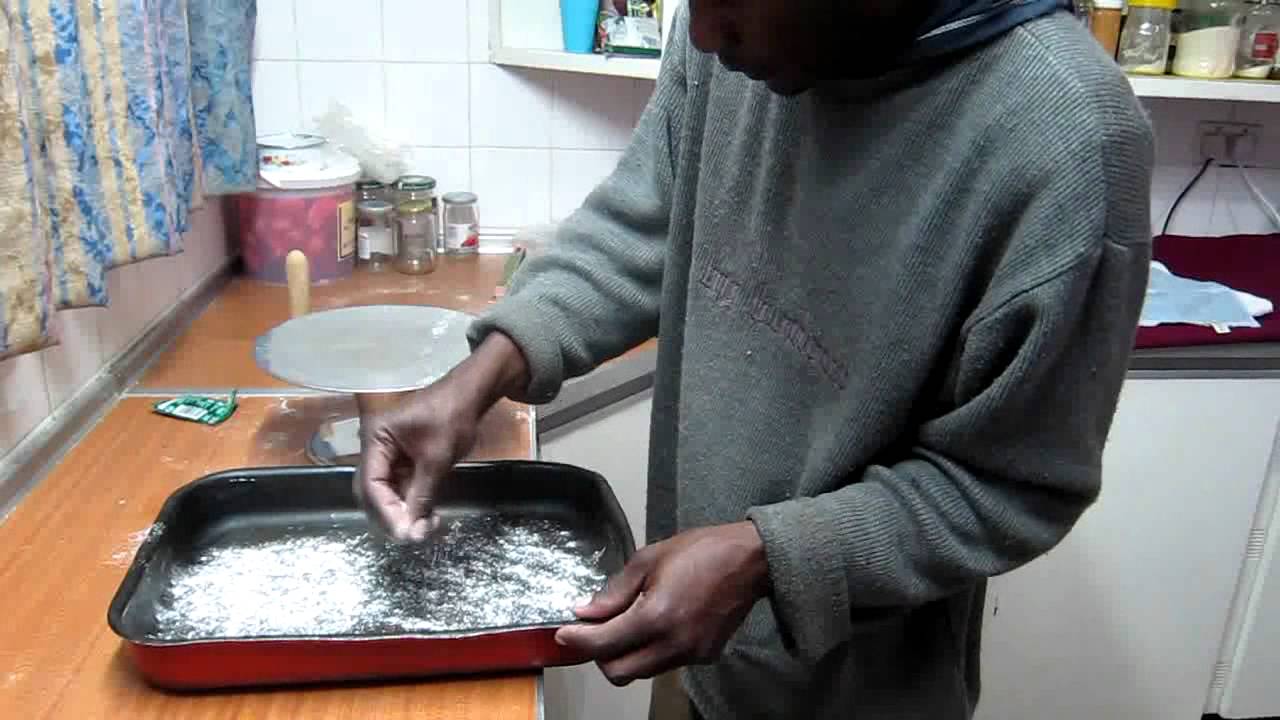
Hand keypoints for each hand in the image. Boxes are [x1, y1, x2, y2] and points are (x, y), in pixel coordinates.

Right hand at [356, 333, 528, 541]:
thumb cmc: (452, 418)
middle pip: (372, 493)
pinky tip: (427, 517)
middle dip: (391, 517)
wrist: (470, 394)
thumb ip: (421, 494)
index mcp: (376, 439)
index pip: (370, 484)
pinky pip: (400, 488)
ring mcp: (388, 455)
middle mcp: (376, 448)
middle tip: (414, 536)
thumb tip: (411, 530)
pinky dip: (411, 504)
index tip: (404, 533)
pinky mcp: (403, 461)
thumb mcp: (437, 459)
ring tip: (425, 529)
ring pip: (386, 494)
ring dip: (403, 514)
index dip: (385, 512)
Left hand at [554, 522, 769, 685]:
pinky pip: (665, 663)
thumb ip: (614, 592)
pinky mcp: (704, 657)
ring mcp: (691, 654)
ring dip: (625, 654)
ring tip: (625, 624)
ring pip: (642, 671)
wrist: (750, 561)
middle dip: (600, 655)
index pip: (603, 644)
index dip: (577, 641)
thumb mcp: (649, 560)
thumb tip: (586, 612)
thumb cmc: (702, 551)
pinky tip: (655, 625)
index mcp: (657, 616)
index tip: (564, 634)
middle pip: (619, 673)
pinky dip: (651, 651)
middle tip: (594, 631)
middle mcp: (674, 643)